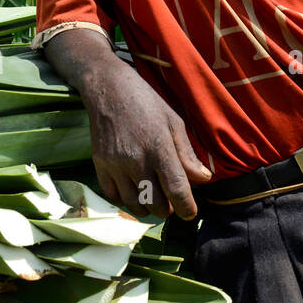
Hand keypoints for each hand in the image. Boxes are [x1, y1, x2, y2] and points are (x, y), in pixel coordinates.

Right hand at [80, 59, 211, 220]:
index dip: (186, 207)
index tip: (190, 213)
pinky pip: (114, 196)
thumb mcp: (174, 122)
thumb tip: (202, 179)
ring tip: (154, 199)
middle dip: (167, 208)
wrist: (108, 89)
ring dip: (147, 207)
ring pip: (134, 204)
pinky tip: (134, 192)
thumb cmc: (146, 102)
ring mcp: (115, 164)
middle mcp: (137, 160)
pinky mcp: (100, 165)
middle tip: (171, 202)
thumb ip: (187, 154)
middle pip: (155, 203)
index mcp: (160, 147)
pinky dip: (126, 201)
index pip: (176, 189)